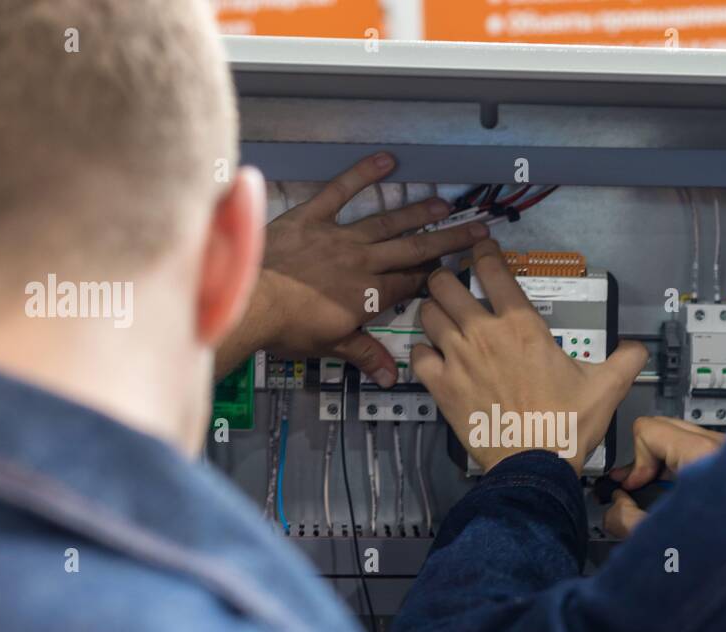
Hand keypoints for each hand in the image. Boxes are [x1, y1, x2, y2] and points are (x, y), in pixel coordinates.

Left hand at [251, 153, 488, 385]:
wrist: (250, 300)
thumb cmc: (286, 326)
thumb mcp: (330, 345)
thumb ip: (364, 354)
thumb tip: (390, 376)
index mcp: (367, 294)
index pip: (409, 284)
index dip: (432, 278)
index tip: (450, 270)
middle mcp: (361, 261)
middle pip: (412, 250)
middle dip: (447, 240)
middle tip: (475, 229)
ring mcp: (338, 236)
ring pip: (387, 222)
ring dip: (417, 212)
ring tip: (442, 204)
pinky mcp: (312, 217)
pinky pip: (340, 192)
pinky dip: (362, 175)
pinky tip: (385, 161)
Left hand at [411, 240, 647, 473]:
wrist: (534, 465)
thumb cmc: (566, 425)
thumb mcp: (607, 387)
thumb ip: (625, 359)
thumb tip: (638, 349)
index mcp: (522, 325)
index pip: (492, 270)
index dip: (483, 253)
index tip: (482, 251)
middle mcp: (483, 334)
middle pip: (444, 285)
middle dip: (445, 278)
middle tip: (452, 283)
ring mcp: (457, 359)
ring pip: (427, 314)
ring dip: (432, 310)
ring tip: (441, 316)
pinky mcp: (441, 386)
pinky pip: (417, 355)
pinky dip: (421, 351)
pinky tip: (432, 355)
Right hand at [603, 416, 725, 536]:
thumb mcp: (660, 543)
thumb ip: (625, 520)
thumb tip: (617, 508)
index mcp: (703, 455)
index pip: (649, 430)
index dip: (634, 463)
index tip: (633, 487)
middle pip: (668, 429)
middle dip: (648, 462)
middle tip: (636, 486)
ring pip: (688, 442)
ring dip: (669, 467)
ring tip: (660, 494)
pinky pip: (707, 456)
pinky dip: (690, 472)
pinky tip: (684, 498)